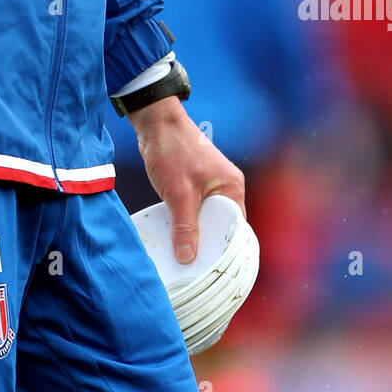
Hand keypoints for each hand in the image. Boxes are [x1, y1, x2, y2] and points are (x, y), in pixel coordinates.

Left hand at [130, 95, 245, 264]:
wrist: (155, 121)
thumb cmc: (172, 150)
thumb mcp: (178, 193)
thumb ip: (185, 226)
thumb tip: (188, 258)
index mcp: (232, 187)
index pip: (236, 229)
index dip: (225, 250)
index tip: (212, 271)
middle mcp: (226, 187)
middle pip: (221, 226)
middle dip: (208, 245)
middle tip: (195, 269)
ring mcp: (211, 185)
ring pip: (206, 219)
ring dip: (195, 233)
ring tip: (183, 257)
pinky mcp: (195, 184)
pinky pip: (195, 210)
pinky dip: (186, 222)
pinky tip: (175, 235)